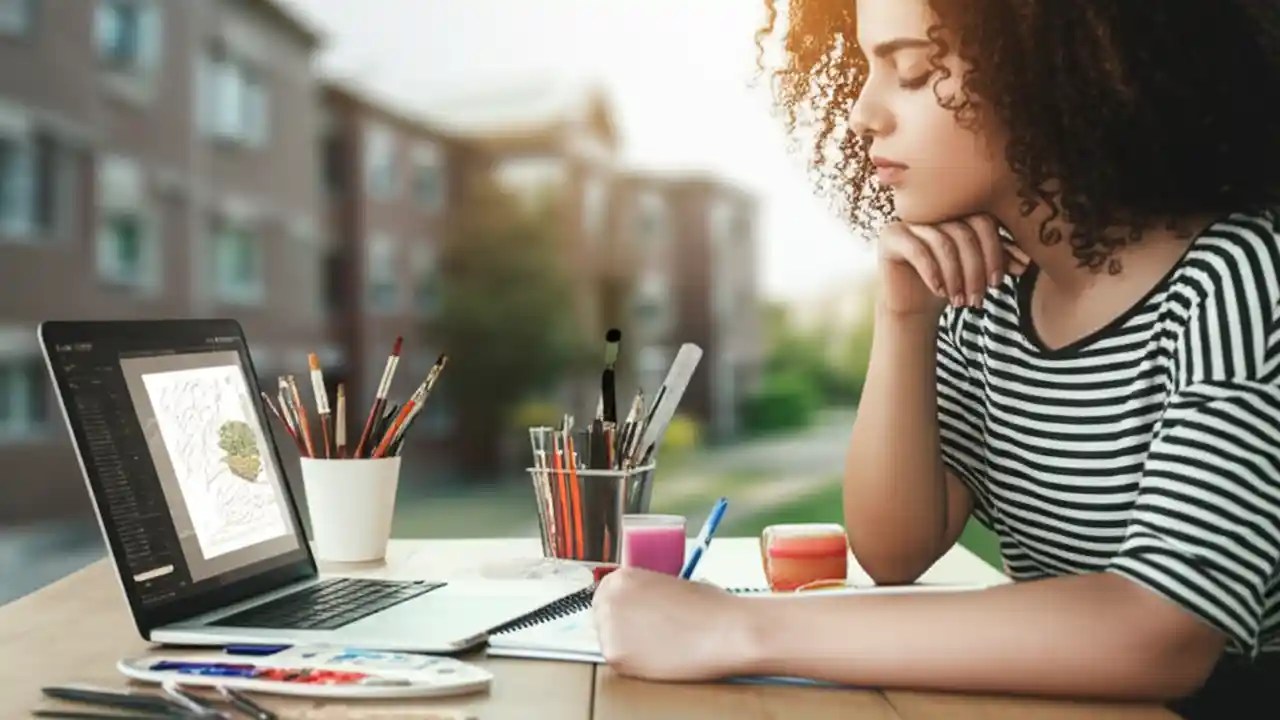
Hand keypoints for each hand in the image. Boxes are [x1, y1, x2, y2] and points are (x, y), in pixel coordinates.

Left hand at [593, 567, 752, 681]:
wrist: (723, 631)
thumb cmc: (708, 607)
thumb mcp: (673, 585)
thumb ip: (649, 593)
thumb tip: (645, 607)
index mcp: (622, 577)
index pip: (607, 592)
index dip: (622, 605)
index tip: (632, 614)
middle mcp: (609, 600)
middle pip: (601, 615)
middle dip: (620, 624)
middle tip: (643, 633)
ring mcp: (608, 629)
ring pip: (608, 640)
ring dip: (627, 643)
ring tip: (657, 645)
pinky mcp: (616, 656)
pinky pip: (618, 660)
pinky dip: (634, 661)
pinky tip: (657, 656)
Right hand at [876, 214, 1030, 316]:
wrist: (913, 305)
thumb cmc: (950, 283)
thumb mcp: (978, 270)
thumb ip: (998, 259)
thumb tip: (1026, 263)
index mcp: (958, 210)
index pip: (984, 221)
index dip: (995, 252)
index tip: (997, 283)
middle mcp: (934, 209)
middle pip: (964, 232)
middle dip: (975, 270)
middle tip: (977, 299)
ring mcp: (910, 220)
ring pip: (943, 243)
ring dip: (956, 277)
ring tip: (959, 301)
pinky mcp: (890, 236)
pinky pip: (917, 250)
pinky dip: (933, 273)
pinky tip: (939, 292)